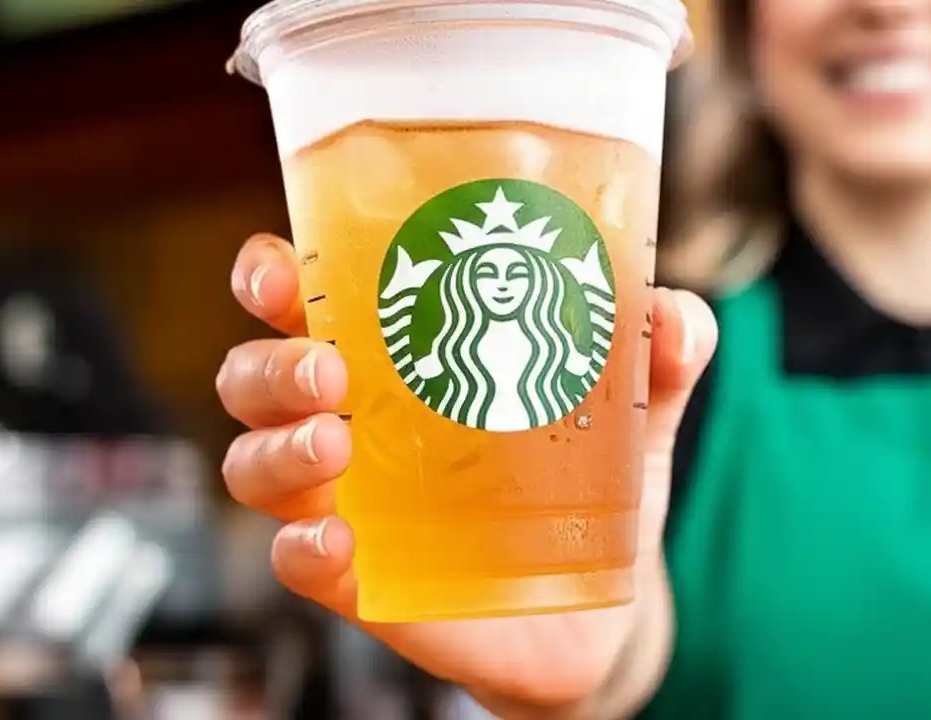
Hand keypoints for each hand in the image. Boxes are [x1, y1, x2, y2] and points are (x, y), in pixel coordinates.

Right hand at [217, 234, 717, 710]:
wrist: (602, 604)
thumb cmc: (590, 480)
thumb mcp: (635, 407)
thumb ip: (662, 353)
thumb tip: (675, 318)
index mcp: (398, 360)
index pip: (302, 302)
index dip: (268, 276)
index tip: (278, 269)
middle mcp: (353, 424)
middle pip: (255, 378)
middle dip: (270, 364)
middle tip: (329, 367)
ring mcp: (349, 505)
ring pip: (254, 466)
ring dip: (277, 449)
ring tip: (334, 445)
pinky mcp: (363, 582)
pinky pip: (296, 561)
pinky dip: (301, 548)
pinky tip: (337, 540)